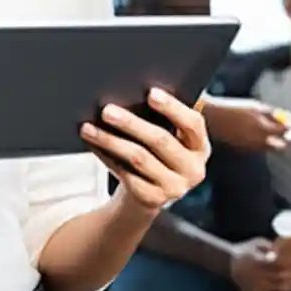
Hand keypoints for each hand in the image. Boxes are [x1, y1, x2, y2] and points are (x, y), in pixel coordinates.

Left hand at [82, 89, 210, 212]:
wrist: (149, 194)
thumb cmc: (157, 154)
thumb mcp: (171, 138)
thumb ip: (164, 119)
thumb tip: (134, 91)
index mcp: (201, 147)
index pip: (193, 124)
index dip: (173, 107)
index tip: (150, 93)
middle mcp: (193, 170)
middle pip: (161, 140)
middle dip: (131, 123)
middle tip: (107, 110)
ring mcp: (174, 188)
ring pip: (138, 158)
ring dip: (111, 140)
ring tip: (89, 128)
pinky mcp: (152, 199)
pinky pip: (125, 174)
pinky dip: (106, 157)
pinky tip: (93, 144)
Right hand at [203, 101, 287, 151]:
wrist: (211, 118)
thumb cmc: (233, 108)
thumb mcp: (254, 106)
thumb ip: (271, 113)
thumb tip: (286, 117)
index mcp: (262, 127)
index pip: (285, 132)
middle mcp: (258, 141)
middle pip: (281, 146)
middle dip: (289, 141)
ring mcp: (251, 147)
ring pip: (271, 149)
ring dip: (278, 143)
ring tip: (281, 135)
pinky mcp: (244, 150)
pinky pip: (260, 149)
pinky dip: (266, 144)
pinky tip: (265, 137)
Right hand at [230, 238, 286, 290]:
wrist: (229, 263)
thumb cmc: (247, 250)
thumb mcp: (257, 242)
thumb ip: (271, 246)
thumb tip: (287, 245)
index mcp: (256, 260)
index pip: (277, 263)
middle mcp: (256, 275)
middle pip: (281, 277)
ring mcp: (255, 287)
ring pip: (278, 288)